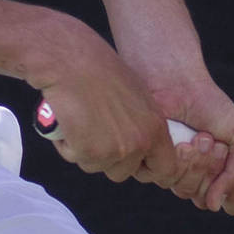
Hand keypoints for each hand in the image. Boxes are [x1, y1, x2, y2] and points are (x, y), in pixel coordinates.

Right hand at [29, 25, 187, 189]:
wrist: (71, 60)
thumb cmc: (97, 69)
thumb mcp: (135, 95)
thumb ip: (141, 123)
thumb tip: (135, 140)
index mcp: (155, 126)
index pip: (166, 167)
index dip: (148, 170)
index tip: (134, 167)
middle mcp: (140, 142)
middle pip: (125, 172)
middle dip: (107, 159)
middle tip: (94, 134)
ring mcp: (117, 150)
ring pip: (98, 167)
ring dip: (85, 151)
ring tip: (79, 121)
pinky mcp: (91, 153)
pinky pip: (75, 158)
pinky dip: (67, 145)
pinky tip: (67, 121)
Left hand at [139, 74, 233, 215]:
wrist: (176, 83)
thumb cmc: (208, 104)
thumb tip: (216, 206)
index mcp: (218, 172)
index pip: (228, 202)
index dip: (228, 189)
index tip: (225, 161)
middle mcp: (194, 176)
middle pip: (203, 198)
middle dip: (209, 167)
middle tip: (208, 140)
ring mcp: (171, 171)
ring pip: (184, 190)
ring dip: (194, 162)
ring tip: (195, 136)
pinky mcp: (149, 164)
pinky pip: (163, 179)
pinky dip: (175, 158)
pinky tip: (177, 139)